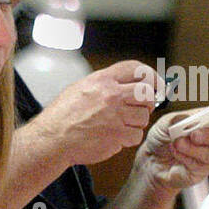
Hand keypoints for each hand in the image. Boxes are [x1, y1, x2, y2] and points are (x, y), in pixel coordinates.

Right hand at [37, 61, 157, 166]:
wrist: (51, 140)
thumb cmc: (60, 118)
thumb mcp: (79, 89)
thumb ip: (103, 85)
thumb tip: (125, 85)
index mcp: (101, 81)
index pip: (136, 68)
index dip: (151, 76)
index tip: (156, 85)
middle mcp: (111, 95)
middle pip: (147, 93)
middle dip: (149, 102)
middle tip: (141, 109)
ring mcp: (116, 116)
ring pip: (143, 116)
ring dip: (136, 123)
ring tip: (119, 126)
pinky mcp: (118, 135)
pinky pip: (136, 135)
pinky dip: (128, 139)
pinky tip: (114, 138)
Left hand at [134, 105, 208, 192]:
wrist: (150, 160)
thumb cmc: (163, 138)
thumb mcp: (166, 123)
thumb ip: (179, 118)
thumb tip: (191, 117)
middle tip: (193, 135)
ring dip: (193, 148)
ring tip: (177, 143)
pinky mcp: (202, 170)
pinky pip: (200, 165)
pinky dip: (185, 157)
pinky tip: (175, 152)